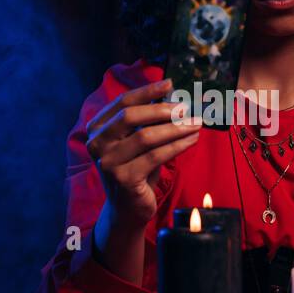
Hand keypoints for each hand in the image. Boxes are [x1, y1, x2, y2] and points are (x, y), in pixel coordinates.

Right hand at [86, 78, 200, 227]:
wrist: (127, 209)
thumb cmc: (136, 169)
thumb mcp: (137, 141)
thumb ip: (147, 120)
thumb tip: (172, 94)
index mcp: (96, 128)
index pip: (122, 102)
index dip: (147, 91)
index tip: (170, 83)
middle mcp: (96, 144)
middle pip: (130, 116)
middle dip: (162, 110)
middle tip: (186, 108)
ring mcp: (108, 163)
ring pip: (146, 137)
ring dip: (175, 128)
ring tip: (196, 123)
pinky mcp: (124, 179)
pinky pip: (156, 156)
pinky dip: (177, 146)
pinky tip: (192, 139)